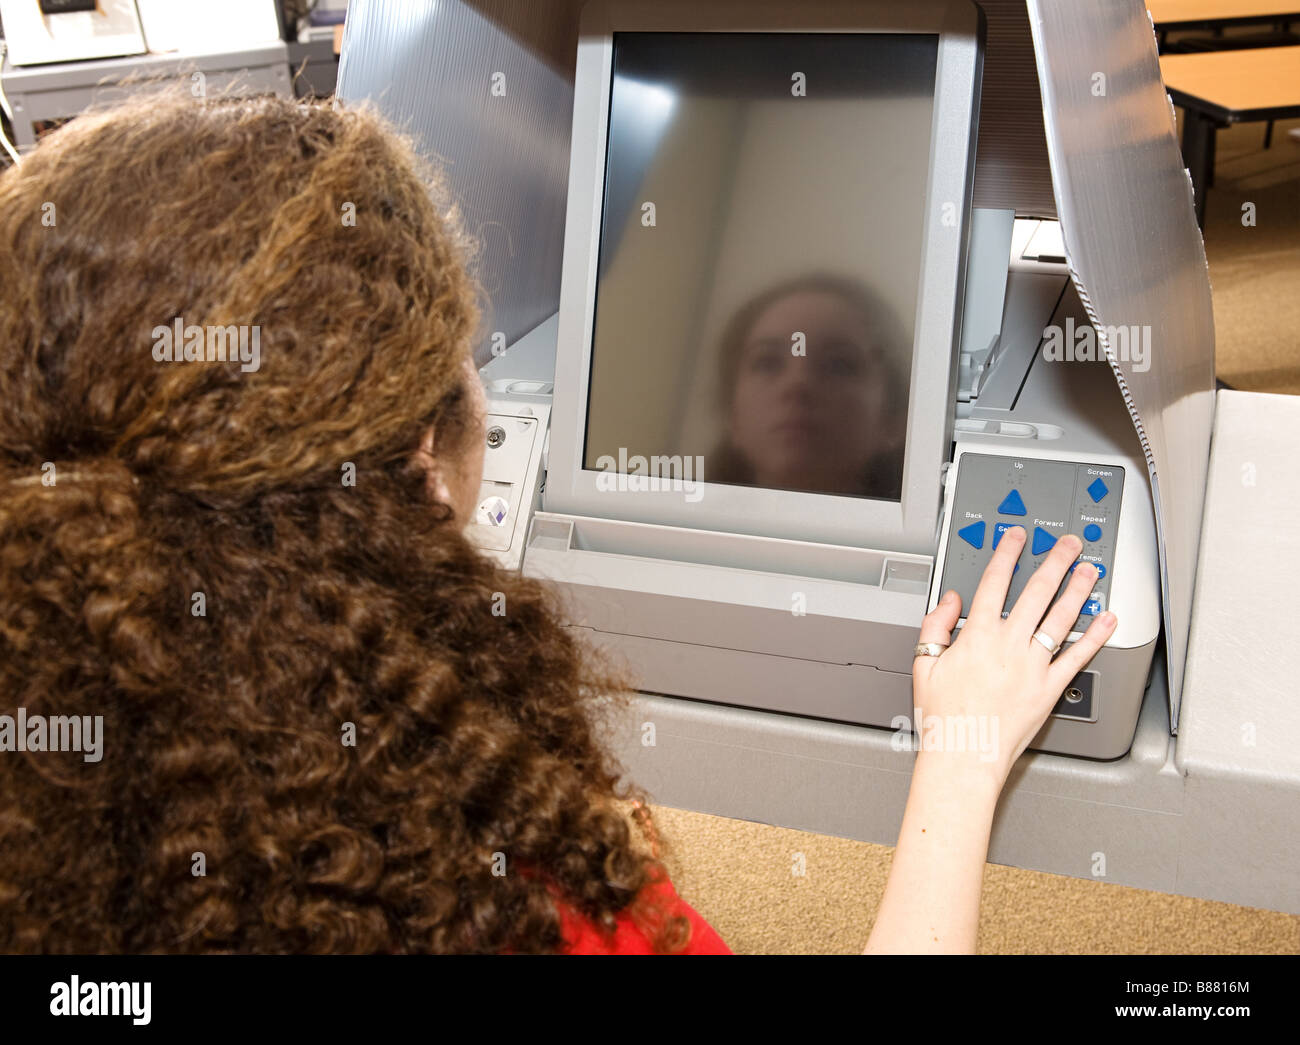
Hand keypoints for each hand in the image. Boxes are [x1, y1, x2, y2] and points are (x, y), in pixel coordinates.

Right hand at [912, 526, 1116, 782]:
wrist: (964, 756)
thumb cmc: (943, 718)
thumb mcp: (924, 665)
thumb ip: (936, 626)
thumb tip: (951, 601)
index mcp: (978, 637)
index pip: (994, 583)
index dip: (1007, 554)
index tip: (1018, 536)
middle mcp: (1009, 646)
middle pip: (1037, 592)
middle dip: (1055, 562)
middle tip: (1069, 544)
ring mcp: (1034, 667)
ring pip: (1061, 618)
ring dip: (1078, 590)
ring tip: (1091, 571)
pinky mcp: (1050, 689)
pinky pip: (1077, 657)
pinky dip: (1095, 637)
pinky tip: (1106, 620)